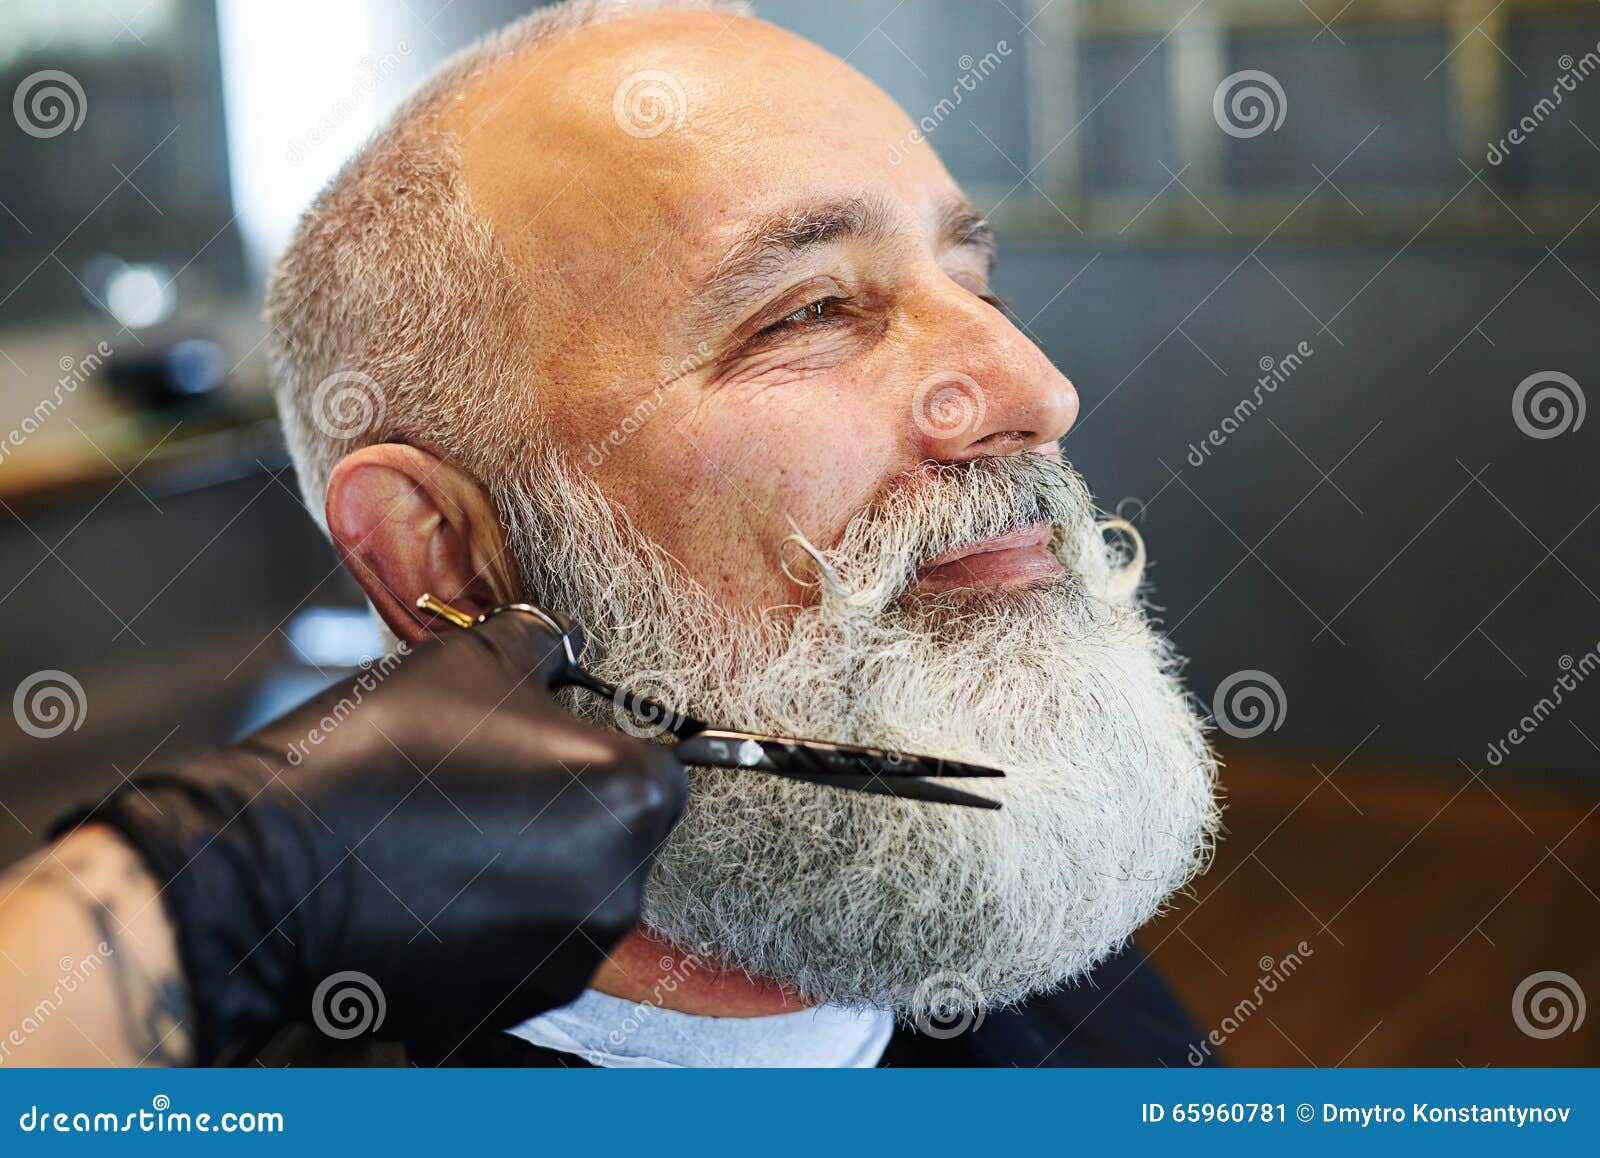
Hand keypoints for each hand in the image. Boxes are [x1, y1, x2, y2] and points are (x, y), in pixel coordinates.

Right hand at [61, 610, 686, 1062]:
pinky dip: (490, 920)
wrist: (269, 870)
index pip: (658, 761)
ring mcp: (565, 961)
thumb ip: (541, 643)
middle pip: (619, 835)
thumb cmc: (379, 754)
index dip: (600, 742)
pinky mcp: (510, 1008)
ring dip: (531, 866)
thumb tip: (561, 642)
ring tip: (450, 831)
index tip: (546, 739)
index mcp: (632, 800)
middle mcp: (620, 892)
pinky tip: (431, 886)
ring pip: (571, 893)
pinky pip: (520, 948)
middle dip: (570, 807)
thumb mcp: (470, 659)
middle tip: (489, 780)